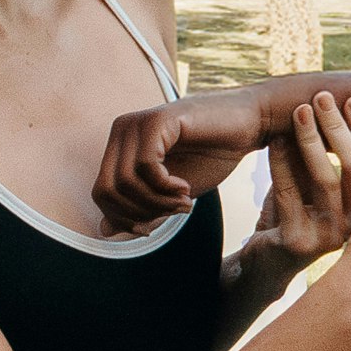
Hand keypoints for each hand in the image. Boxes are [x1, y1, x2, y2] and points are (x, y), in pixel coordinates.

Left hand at [93, 94, 263, 226]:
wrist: (249, 125)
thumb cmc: (210, 156)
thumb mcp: (168, 194)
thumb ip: (138, 209)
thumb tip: (102, 231)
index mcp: (120, 145)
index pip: (100, 194)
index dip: (123, 219)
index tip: (153, 226)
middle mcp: (121, 130)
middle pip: (106, 190)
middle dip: (140, 213)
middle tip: (174, 212)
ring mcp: (137, 123)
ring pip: (125, 182)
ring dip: (157, 203)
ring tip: (184, 201)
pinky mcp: (156, 120)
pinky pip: (146, 167)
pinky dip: (165, 187)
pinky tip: (185, 187)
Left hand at [238, 92, 350, 263]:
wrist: (267, 259)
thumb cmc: (299, 210)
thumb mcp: (319, 176)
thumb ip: (331, 149)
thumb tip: (333, 100)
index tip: (350, 100)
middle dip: (339, 127)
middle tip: (322, 98)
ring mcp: (331, 237)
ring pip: (327, 179)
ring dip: (311, 140)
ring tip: (298, 112)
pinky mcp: (299, 243)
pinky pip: (290, 194)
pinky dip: (281, 163)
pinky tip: (273, 142)